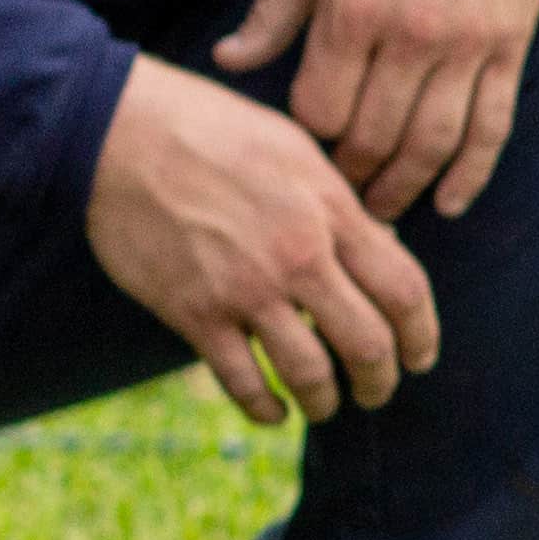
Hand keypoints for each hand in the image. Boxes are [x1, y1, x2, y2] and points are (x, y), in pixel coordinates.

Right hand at [84, 56, 440, 424]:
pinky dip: (265, 408)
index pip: (404, 289)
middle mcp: (297, 255)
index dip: (422, 335)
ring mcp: (246, 288)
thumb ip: (340, 203)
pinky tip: (274, 411)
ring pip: (312, 373)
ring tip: (327, 407)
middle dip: (382, 380)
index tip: (420, 356)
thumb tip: (383, 248)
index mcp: (330, 210)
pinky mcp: (194, 312)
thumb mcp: (294, 148)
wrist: (116, 130)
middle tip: (378, 391)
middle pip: (368, 343)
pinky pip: (244, 382)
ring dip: (326, 402)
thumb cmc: (209, 128)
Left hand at [215, 0, 538, 222]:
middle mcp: (411, 32)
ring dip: (405, 187)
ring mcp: (466, 44)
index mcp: (352, 5)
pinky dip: (470, 174)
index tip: (305, 142)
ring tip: (384, 207)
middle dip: (352, 173)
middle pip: (374, 136)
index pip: (320, 108)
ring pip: (432, 143)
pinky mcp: (508, 48)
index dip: (308, 135)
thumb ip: (276, 8)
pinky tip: (448, 202)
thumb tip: (230, 60)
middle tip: (338, 194)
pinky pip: (491, 128)